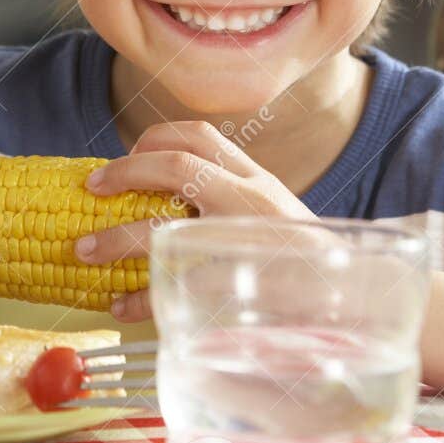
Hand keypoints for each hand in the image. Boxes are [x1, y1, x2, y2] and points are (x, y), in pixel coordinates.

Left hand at [75, 121, 312, 321]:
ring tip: (84, 252)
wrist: (359, 305)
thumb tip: (162, 203)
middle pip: (175, 167)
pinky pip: (175, 284)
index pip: (200, 135)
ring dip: (114, 239)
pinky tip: (121, 307)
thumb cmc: (308, 268)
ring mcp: (245, 241)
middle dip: (123, 174)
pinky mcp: (238, 286)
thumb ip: (233, 203)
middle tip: (90, 190)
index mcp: (259, 181)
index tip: (124, 159)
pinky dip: (140, 296)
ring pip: (163, 226)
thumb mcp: (277, 220)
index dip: (152, 141)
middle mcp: (253, 200)